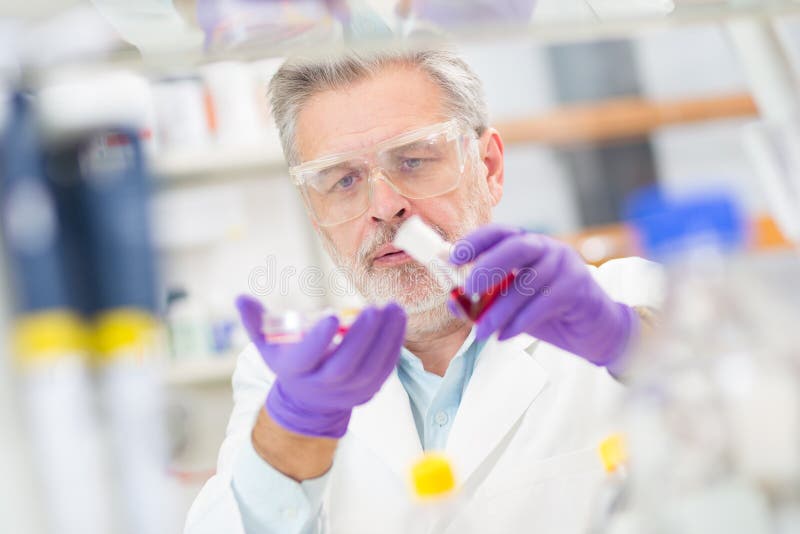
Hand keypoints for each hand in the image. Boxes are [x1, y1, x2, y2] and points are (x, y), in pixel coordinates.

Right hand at [236, 296, 406, 437]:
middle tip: (373, 308)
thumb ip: (256, 321)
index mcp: (296, 371)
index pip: (307, 357)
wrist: (309, 401)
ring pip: (370, 368)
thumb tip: (240, 298)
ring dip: (385, 338)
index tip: (331, 314)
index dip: (318, 339)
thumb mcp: (267, 345)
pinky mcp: (368, 392)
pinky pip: (384, 370)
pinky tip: (398, 321)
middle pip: (344, 365)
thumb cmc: (289, 362)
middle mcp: (322, 385)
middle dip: (360, 337)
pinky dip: (394, 346)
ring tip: (393, 309)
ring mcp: (347, 392)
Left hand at [450, 225, 637, 366]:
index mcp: (528, 245)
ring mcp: (565, 266)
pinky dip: (520, 321)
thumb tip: (453, 302)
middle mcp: (547, 249)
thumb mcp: (512, 306)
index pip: (500, 233)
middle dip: (488, 266)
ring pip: (527, 282)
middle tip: (469, 289)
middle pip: (516, 247)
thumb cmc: (549, 312)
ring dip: (499, 309)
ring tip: (482, 332)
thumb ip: (485, 301)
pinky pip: (543, 303)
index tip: (452, 258)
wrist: (594, 331)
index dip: (475, 242)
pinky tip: (506, 335)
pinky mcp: (577, 289)